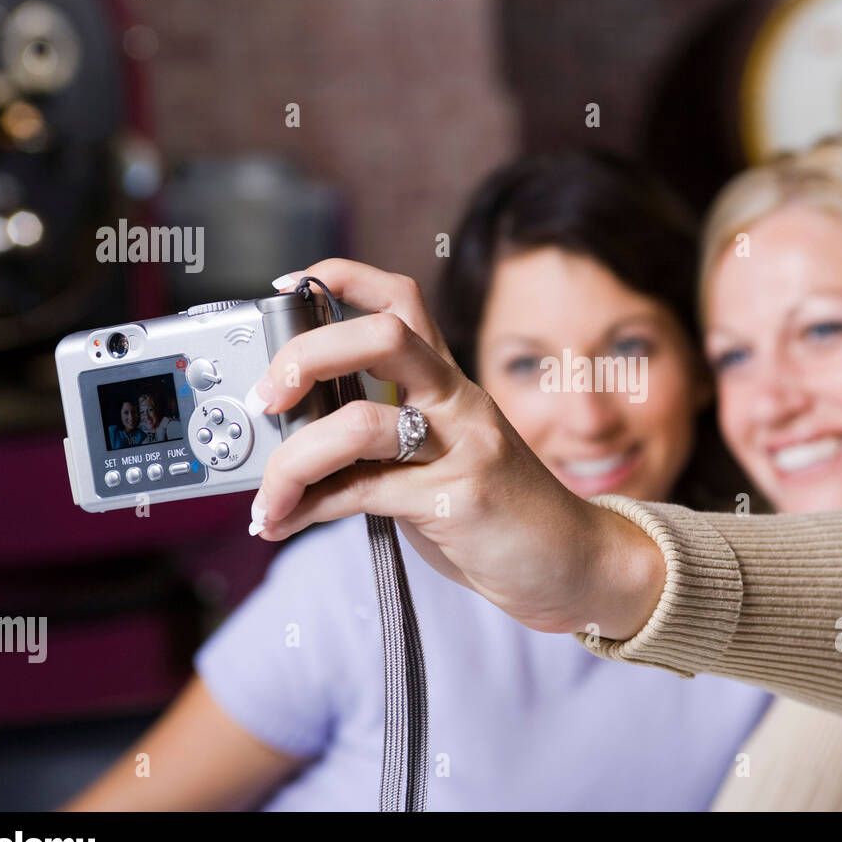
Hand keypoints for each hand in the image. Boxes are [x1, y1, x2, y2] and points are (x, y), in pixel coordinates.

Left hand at [247, 259, 666, 638]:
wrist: (576, 562)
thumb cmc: (499, 514)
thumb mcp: (443, 458)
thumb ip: (382, 441)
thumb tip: (290, 440)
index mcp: (450, 384)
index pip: (400, 299)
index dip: (339, 278)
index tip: (286, 289)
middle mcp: (459, 402)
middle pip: (379, 336)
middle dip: (305, 357)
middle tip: (267, 399)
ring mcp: (464, 448)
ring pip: (359, 423)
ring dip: (292, 461)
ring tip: (266, 498)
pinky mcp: (459, 499)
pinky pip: (363, 491)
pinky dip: (309, 507)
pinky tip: (287, 520)